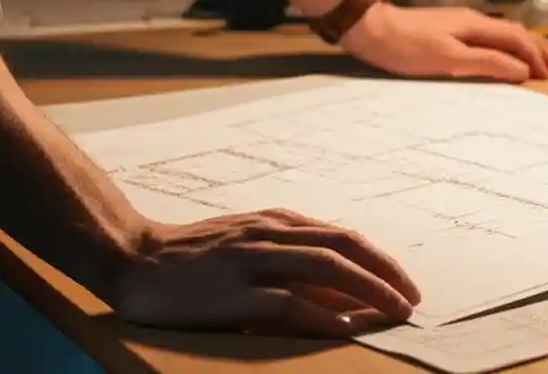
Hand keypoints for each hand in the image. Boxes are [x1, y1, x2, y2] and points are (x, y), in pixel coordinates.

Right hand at [111, 208, 420, 336]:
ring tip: (394, 312)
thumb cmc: (195, 258)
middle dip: (386, 273)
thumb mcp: (248, 243)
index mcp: (276, 221)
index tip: (404, 284)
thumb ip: (290, 258)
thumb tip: (342, 291)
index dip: (380, 260)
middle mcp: (269, 234)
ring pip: (325, 267)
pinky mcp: (232, 292)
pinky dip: (319, 312)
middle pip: (344, 246)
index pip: (342, 235)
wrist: (135, 260)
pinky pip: (285, 301)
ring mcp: (250, 260)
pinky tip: (342, 326)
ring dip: (367, 290)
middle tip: (412, 300)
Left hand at [340, 3, 547, 82]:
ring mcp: (459, 22)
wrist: (371, 28)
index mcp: (476, 26)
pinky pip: (487, 36)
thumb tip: (523, 68)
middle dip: (535, 49)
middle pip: (513, 31)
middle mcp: (472, 20)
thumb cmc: (408, 48)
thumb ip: (487, 62)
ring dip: (521, 47)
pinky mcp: (447, 29)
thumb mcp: (449, 59)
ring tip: (534, 61)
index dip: (535, 56)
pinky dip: (503, 46)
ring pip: (501, 32)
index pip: (516, 38)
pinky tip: (499, 54)